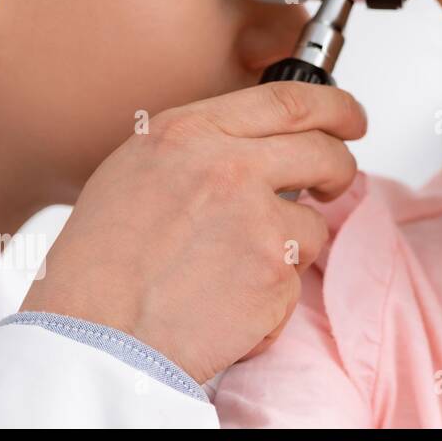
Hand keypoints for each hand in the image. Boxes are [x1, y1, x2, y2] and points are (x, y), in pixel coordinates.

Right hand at [20, 81, 366, 383]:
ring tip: (231, 272)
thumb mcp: (136, 171)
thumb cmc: (99, 266)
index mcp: (190, 134)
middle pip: (324, 152)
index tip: (350, 118)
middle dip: (339, 168)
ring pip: (313, 225)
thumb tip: (258, 147)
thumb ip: (201, 148)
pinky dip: (272, 300)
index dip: (335, 106)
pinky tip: (227, 307)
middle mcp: (229, 166)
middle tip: (333, 184)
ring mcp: (258, 220)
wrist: (91, 340)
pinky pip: (296, 282)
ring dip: (289, 249)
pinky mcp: (276, 272)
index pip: (289, 100)